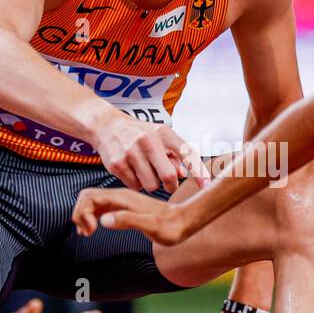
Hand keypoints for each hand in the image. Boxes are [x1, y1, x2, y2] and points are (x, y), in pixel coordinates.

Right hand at [73, 188, 192, 245]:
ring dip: (84, 216)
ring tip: (88, 233)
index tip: (90, 231)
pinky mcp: (124, 207)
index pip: (89, 197)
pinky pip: (100, 207)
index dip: (82, 213)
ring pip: (92, 202)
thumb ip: (128, 220)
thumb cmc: (170, 227)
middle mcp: (120, 196)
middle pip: (87, 197)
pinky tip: (94, 229)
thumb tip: (103, 221)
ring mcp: (121, 201)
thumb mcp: (151, 226)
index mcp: (122, 198)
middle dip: (80, 214)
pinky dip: (92, 216)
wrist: (185, 221)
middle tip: (87, 234)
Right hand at [94, 116, 208, 192]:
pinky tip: (132, 170)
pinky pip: (135, 186)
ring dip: (151, 183)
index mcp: (164, 133)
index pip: (186, 154)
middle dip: (171, 185)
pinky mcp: (117, 164)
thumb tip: (182, 174)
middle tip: (168, 185)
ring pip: (151, 185)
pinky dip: (136, 183)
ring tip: (145, 170)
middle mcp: (148, 141)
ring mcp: (131, 153)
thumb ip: (175, 156)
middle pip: (168, 177)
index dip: (198, 172)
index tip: (206, 186)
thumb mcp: (161, 138)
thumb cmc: (142, 135)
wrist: (107, 126)